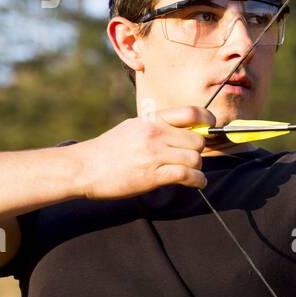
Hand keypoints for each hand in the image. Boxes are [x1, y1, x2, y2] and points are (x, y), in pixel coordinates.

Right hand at [73, 106, 212, 199]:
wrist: (85, 168)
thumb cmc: (108, 150)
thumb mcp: (133, 128)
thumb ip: (157, 126)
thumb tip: (183, 129)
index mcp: (151, 120)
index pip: (190, 112)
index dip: (207, 119)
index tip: (211, 126)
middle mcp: (155, 134)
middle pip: (198, 140)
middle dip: (198, 150)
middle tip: (190, 157)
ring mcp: (154, 154)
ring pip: (195, 158)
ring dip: (197, 167)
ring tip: (191, 172)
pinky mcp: (153, 175)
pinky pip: (187, 175)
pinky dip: (198, 181)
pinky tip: (197, 183)